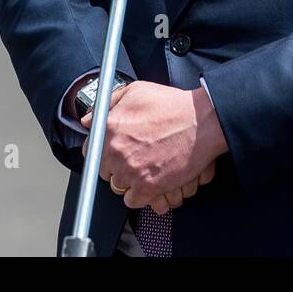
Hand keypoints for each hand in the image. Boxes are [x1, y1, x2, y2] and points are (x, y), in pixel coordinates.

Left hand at [82, 80, 228, 210]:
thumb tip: (89, 119)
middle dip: (117, 166)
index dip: (103, 152)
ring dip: (130, 179)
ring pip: (118, 186)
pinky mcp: (147, 187)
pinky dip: (142, 194)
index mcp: (110, 126)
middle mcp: (116, 149)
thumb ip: (110, 103)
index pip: (91, 150)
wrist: (203, 121)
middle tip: (135, 158)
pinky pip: (133, 200)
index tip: (112, 152)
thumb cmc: (174, 105)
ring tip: (147, 167)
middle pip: (104, 171)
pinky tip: (152, 180)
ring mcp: (130, 170)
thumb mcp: (138, 91)